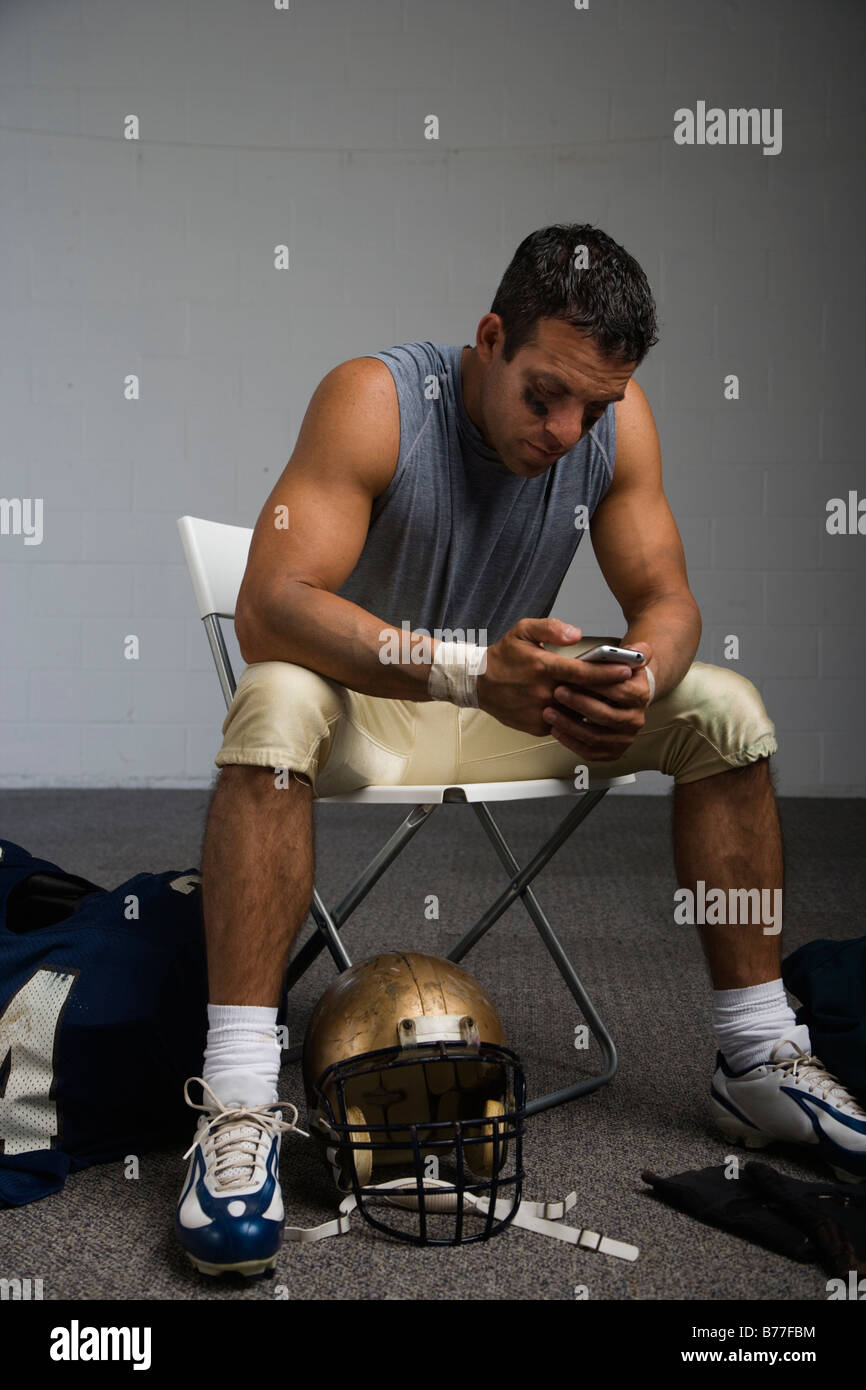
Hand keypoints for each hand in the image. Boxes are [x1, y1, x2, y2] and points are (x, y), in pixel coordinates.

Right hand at [476, 618, 650, 747]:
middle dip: (608, 690)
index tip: (627, 669)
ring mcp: (540, 712)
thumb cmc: (503, 656)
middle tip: (627, 684)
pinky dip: (574, 716)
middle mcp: (543, 693)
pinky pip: (564, 723)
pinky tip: (582, 707)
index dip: (608, 672)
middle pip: (585, 694)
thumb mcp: (523, 630)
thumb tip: (576, 634)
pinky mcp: (537, 726)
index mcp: (543, 667)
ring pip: (577, 712)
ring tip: (609, 697)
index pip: (583, 672)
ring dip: (592, 705)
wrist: (477, 683)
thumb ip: (551, 627)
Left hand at [541, 640, 653, 761]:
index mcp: (640, 695)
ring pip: (596, 736)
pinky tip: (556, 730)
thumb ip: (634, 651)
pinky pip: (590, 751)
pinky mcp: (612, 751)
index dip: (595, 683)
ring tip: (549, 712)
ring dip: (570, 725)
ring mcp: (624, 738)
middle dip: (579, 703)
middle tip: (557, 692)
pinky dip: (571, 742)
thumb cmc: (617, 676)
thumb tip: (635, 649)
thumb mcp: (627, 658)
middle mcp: (635, 719)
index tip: (573, 675)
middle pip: (606, 715)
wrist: (623, 695)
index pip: (619, 690)